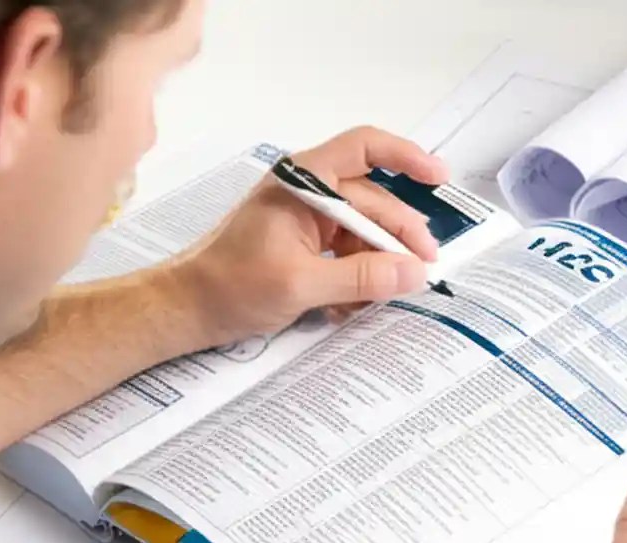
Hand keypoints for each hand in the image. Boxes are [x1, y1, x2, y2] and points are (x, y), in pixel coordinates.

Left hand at [174, 126, 448, 346]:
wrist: (186, 309)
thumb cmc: (230, 286)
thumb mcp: (302, 284)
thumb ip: (362, 277)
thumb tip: (413, 273)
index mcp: (302, 183)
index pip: (364, 149)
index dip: (407, 156)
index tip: (440, 179)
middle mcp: (307, 192)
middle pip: (372, 201)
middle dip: (399, 235)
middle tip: (421, 269)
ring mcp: (305, 219)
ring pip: (361, 232)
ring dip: (376, 264)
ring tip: (382, 296)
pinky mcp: (302, 246)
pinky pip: (344, 253)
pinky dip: (355, 276)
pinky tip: (353, 306)